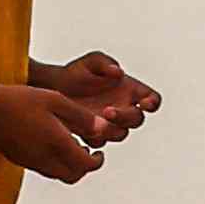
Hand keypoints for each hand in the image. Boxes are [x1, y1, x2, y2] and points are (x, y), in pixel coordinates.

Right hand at [0, 82, 111, 183]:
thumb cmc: (20, 100)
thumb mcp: (56, 100)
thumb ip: (81, 117)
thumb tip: (103, 129)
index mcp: (57, 144)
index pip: (85, 165)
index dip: (97, 161)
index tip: (99, 152)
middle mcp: (44, 158)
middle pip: (73, 176)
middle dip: (84, 167)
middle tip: (88, 151)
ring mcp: (29, 161)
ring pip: (57, 175)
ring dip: (69, 166)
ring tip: (71, 145)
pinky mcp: (18, 160)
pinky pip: (42, 169)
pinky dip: (53, 163)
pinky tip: (51, 143)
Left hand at [40, 50, 161, 146]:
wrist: (52, 88)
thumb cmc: (76, 73)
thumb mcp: (90, 62)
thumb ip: (104, 63)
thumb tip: (117, 72)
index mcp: (130, 90)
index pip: (152, 99)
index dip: (152, 103)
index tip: (144, 103)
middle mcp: (123, 108)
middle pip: (137, 120)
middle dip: (125, 117)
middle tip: (108, 111)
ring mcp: (109, 124)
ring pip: (120, 134)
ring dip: (111, 130)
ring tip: (95, 122)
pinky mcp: (94, 133)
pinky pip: (99, 141)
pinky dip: (93, 137)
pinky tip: (82, 129)